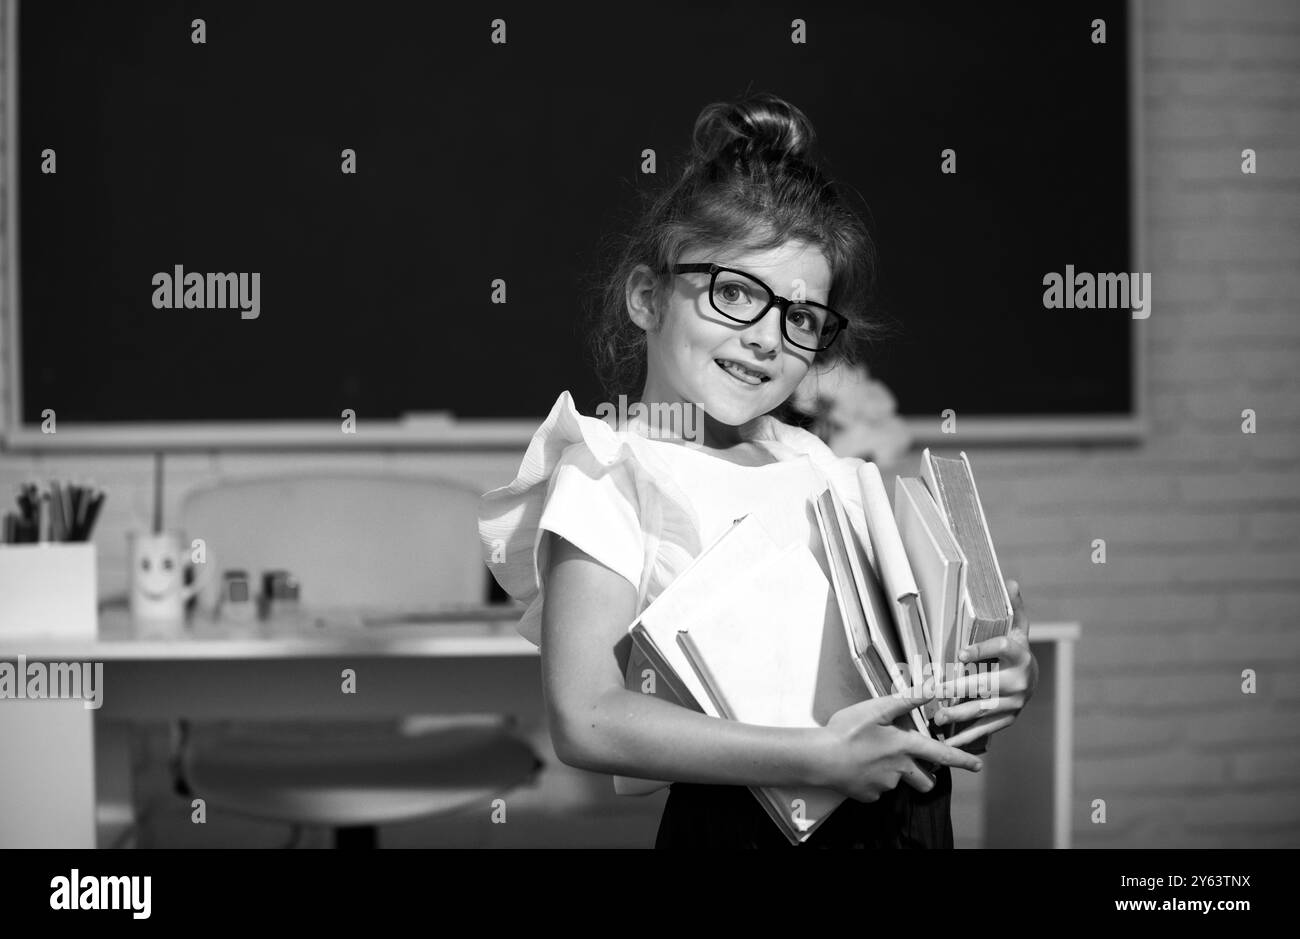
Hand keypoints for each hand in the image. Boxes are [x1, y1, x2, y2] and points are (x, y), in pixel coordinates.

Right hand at [819, 688, 984, 802]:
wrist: (819, 758)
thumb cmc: (847, 731)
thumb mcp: (876, 709)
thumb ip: (906, 700)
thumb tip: (933, 688)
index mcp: (905, 747)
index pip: (942, 755)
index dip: (962, 759)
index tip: (978, 765)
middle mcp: (900, 770)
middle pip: (926, 781)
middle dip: (926, 774)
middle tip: (911, 762)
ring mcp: (884, 786)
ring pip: (899, 783)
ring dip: (896, 774)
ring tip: (874, 758)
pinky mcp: (868, 796)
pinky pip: (878, 790)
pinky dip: (873, 780)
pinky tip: (859, 767)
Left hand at [933, 580, 1037, 749]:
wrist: (1034, 678)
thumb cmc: (1016, 648)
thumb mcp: (1017, 627)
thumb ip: (1013, 608)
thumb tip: (1011, 582)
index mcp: (1019, 653)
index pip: (1002, 648)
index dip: (982, 650)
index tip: (961, 653)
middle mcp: (1019, 679)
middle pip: (986, 684)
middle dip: (958, 689)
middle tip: (934, 691)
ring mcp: (1015, 702)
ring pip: (984, 709)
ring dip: (958, 715)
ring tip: (936, 718)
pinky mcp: (1008, 718)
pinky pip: (987, 729)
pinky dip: (967, 737)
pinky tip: (949, 742)